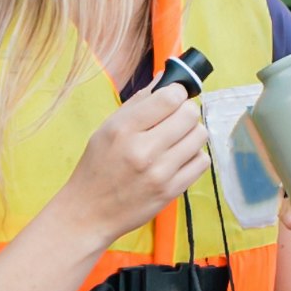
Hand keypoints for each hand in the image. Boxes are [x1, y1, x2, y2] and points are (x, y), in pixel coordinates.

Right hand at [57, 77, 218, 246]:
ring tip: (176, 139)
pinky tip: (179, 158)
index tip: (172, 98)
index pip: (170, 97)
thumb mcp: (107, 129)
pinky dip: (194, 156)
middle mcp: (143, 150)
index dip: (177, 92)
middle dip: (185, 111)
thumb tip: (167, 77)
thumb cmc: (97, 167)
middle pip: (190, 114)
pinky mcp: (171, 191)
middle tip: (175, 119)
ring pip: (199, 136)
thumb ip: (139, 103)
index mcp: (124, 129)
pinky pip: (202, 161)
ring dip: (191, 133)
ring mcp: (160, 172)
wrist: (89, 213)